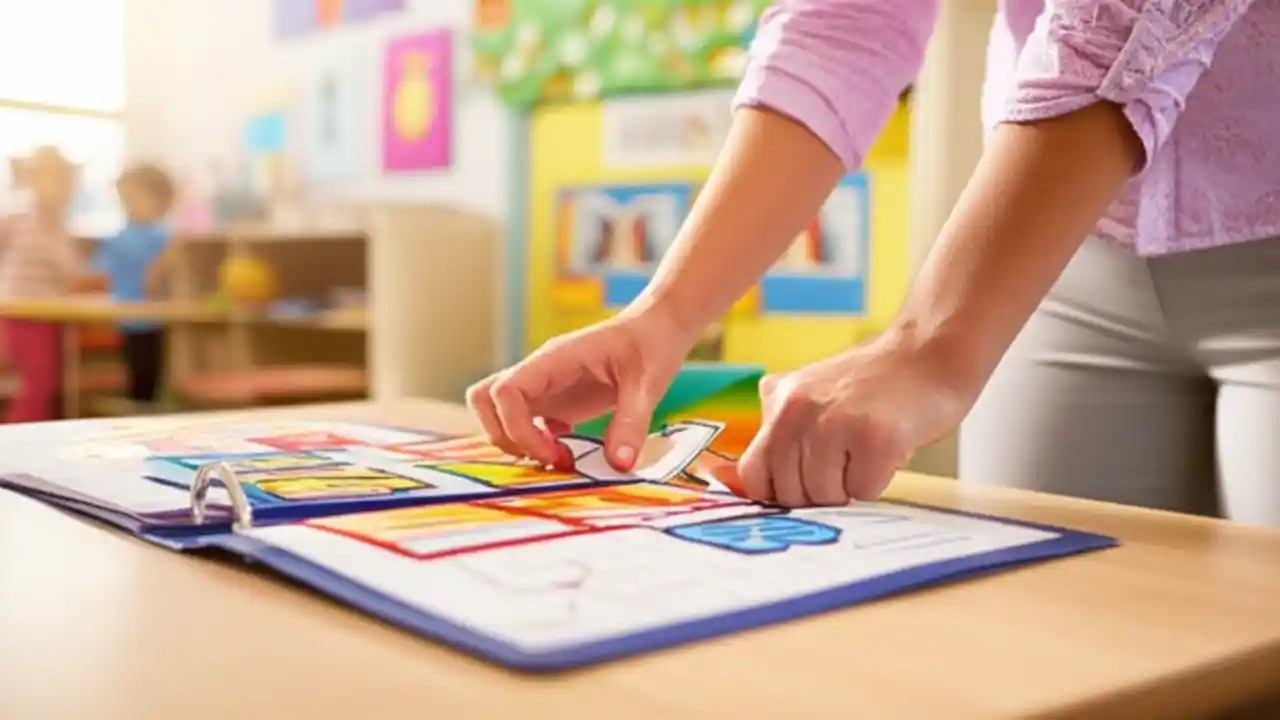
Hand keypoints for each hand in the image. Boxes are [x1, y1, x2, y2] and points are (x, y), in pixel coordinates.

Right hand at [467, 309, 696, 470]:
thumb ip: (632, 422)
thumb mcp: (649, 383)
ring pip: (498, 411)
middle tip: (548, 456)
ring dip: (517, 441)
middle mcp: (541, 372)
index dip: (517, 428)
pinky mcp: (556, 400)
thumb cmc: (651, 345)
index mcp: (555, 359)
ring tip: (560, 457)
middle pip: (484, 399)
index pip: (505, 391)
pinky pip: (524, 422)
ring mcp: (545, 386)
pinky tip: (570, 450)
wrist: (657, 328)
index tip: (554, 452)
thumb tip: (619, 464)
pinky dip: (535, 443)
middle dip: (505, 436)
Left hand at [738, 328, 974, 506]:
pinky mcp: (875, 438)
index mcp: (779, 401)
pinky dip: (879, 480)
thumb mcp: (807, 398)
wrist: (929, 353)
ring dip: (851, 485)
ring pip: (827, 497)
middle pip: (792, 494)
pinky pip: (864, 491)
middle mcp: (800, 410)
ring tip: (866, 449)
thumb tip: (721, 477)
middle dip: (821, 490)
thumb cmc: (869, 387)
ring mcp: (836, 423)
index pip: (755, 475)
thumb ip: (771, 435)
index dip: (780, 490)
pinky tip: (888, 448)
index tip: (805, 482)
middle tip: (848, 459)